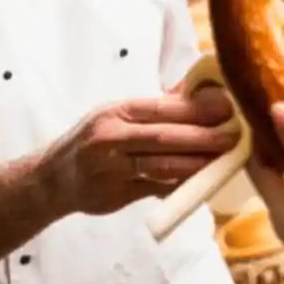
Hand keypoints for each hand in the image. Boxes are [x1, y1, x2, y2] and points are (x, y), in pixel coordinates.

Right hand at [40, 87, 236, 215]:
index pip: (160, 108)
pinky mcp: (115, 193)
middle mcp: (111, 137)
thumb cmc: (92, 141)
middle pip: (163, 136)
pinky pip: (152, 188)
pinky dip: (177, 185)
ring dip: (194, 164)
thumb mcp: (116, 116)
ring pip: (159, 165)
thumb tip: (197, 90)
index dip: (195, 109)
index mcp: (116, 112)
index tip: (225, 108)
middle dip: (201, 137)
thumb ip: (155, 108)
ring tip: (220, 161)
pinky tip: (198, 182)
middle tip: (231, 137)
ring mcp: (111, 167)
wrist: (52, 178)